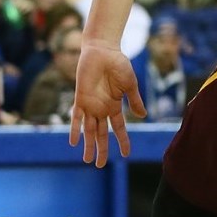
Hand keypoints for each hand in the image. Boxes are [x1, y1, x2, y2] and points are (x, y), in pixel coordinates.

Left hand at [69, 39, 143, 166]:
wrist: (103, 51)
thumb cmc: (119, 65)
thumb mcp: (130, 85)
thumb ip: (134, 101)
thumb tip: (143, 116)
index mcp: (115, 106)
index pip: (119, 128)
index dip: (123, 141)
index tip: (126, 155)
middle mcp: (102, 108)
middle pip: (102, 134)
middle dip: (101, 149)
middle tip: (100, 165)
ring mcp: (90, 104)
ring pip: (89, 130)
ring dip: (88, 145)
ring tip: (87, 160)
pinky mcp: (80, 98)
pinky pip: (76, 117)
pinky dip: (75, 129)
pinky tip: (74, 142)